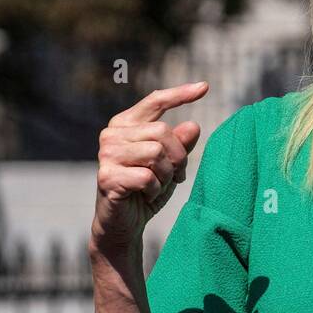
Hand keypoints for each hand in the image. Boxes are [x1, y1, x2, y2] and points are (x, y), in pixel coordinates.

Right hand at [91, 81, 209, 253]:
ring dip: (166, 175)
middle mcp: (112, 134)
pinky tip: (146, 196)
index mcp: (125, 124)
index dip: (180, 94)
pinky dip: (155, 190)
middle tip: (175, 176)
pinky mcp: (107, 176)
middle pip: (163, 131)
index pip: (155, 101)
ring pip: (156, 152)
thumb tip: (193, 126)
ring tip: (158, 186)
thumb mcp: (169, 166)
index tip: (205, 87)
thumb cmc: (145, 191)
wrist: (123, 225)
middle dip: (178, 157)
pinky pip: (147, 176)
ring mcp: (106, 154)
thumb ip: (180, 145)